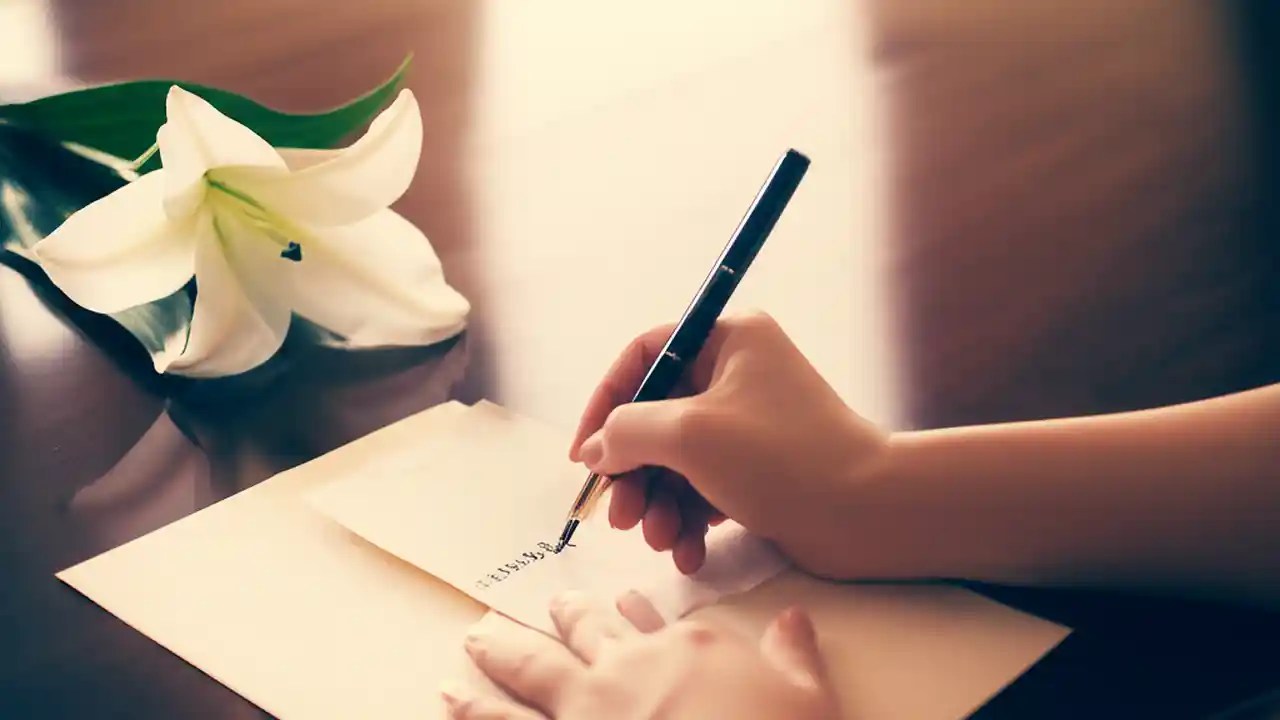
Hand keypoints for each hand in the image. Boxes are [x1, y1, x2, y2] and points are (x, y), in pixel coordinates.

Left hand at [445, 591, 837, 719]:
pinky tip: (448, 701)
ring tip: (471, 647)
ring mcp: (585, 714)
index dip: (632, 614)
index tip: (615, 605)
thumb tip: (796, 621)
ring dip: (498, 661)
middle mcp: (626, 672)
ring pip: (530, 676)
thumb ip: (794, 655)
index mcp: (684, 650)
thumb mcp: (807, 697)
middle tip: (546, 606)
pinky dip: (475, 714)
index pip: (651, 623)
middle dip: (561, 620)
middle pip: (583, 636)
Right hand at [569, 311, 887, 576]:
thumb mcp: (690, 434)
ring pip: (677, 461)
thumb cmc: (783, 458)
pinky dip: (690, 520)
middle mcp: (739, 375)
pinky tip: (689, 553)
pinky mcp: (760, 471)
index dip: (605, 402)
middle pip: (656, 417)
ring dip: (659, 504)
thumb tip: (597, 449)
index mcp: (728, 341)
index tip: (584, 454)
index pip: (643, 357)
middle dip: (634, 472)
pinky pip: (705, 488)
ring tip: (660, 540)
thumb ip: (628, 432)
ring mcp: (750, 425)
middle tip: (620, 517)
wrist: (868, 514)